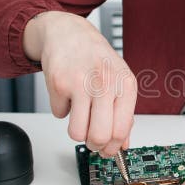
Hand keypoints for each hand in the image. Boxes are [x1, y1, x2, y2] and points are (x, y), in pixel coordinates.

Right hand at [23, 11, 136, 154]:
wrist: (69, 33)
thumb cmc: (97, 59)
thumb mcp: (119, 83)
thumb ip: (123, 115)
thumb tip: (122, 146)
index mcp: (126, 85)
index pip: (121, 130)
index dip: (112, 148)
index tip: (107, 151)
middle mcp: (106, 83)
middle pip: (98, 136)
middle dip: (93, 145)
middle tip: (91, 139)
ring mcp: (81, 83)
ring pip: (76, 133)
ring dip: (76, 129)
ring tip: (79, 113)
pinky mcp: (59, 83)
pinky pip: (59, 115)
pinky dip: (62, 109)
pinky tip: (68, 92)